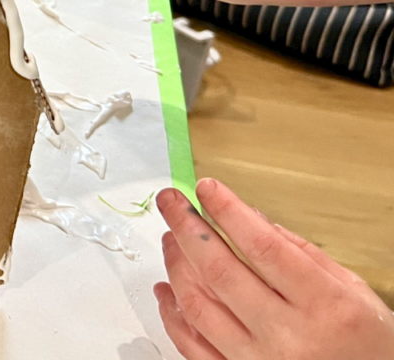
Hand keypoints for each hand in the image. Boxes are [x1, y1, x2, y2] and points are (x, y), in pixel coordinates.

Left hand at [156, 179, 393, 359]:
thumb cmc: (366, 345)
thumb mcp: (352, 291)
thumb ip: (300, 252)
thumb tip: (248, 215)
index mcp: (325, 306)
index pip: (263, 246)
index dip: (228, 212)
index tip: (206, 188)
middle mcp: (289, 337)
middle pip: (220, 271)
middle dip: (187, 227)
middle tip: (170, 201)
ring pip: (198, 305)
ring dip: (176, 264)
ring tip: (170, 236)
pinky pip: (190, 345)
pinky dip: (171, 313)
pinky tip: (166, 287)